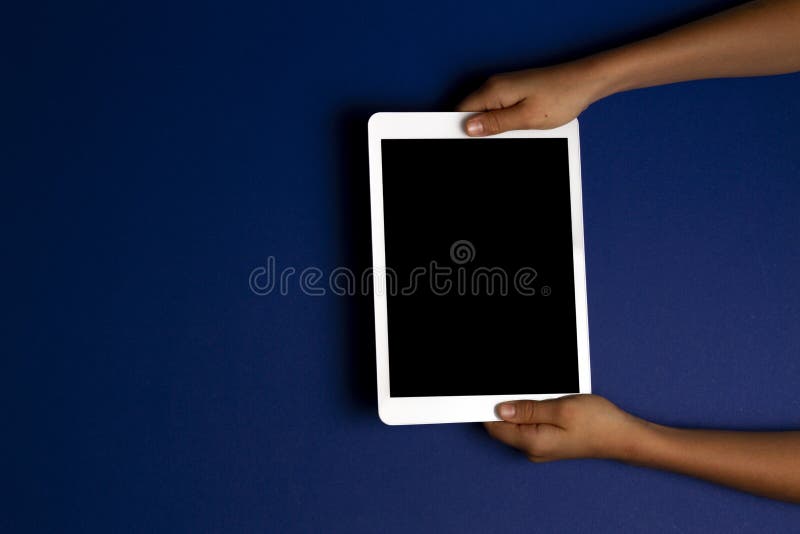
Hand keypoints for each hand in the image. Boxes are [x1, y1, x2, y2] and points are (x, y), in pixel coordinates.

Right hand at [456, 60, 609, 134]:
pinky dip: (502, 123)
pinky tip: (514, 132)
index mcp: (493, 90)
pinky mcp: (515, 93)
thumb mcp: (526, 117)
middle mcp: (495, 86)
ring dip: (491, 129)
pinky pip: (498, 110)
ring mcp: (505, 89)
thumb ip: (495, 123)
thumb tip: (468, 128)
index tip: (462, 146)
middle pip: (471, 113)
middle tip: (492, 145)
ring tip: (508, 138)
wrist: (585, 83)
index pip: (461, 112)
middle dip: (475, 132)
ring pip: (485, 113)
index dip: (459, 130)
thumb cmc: (561, 97)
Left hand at [484, 394, 646, 461]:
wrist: (623, 437)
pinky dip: (529, 411)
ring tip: (535, 392)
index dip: (486, 406)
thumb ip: (528, 409)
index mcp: (532, 442)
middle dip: (503, 403)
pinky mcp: (548, 442)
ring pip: (516, 424)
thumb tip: (500, 408)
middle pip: (503, 425)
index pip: (494, 426)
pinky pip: (529, 426)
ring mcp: (540, 447)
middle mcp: (533, 449)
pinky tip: (540, 400)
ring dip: (518, 406)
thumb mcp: (561, 408)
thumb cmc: (598, 423)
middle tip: (515, 386)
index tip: (486, 388)